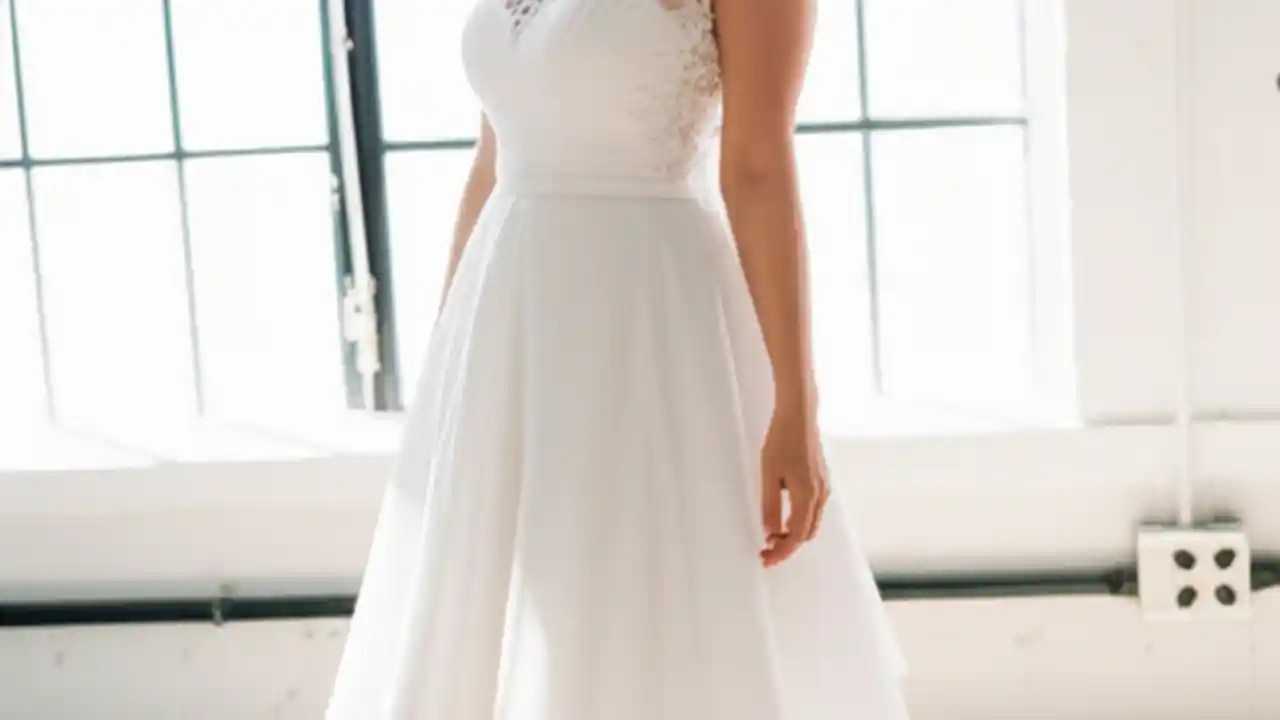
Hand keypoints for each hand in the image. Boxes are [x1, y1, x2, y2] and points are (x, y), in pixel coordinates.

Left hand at [759, 410, 829, 566]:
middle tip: (765, 551)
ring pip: (811, 523)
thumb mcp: (768, 475)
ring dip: (794, 535)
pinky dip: (800, 521)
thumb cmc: (781, 440)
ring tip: (771, 537)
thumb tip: (770, 533)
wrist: (799, 414)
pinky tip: (783, 519)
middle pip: (807, 534)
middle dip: (787, 546)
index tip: (765, 559)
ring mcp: (823, 487)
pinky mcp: (821, 479)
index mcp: (807, 495)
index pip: (796, 536)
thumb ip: (770, 506)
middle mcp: (820, 494)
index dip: (781, 551)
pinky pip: (813, 510)